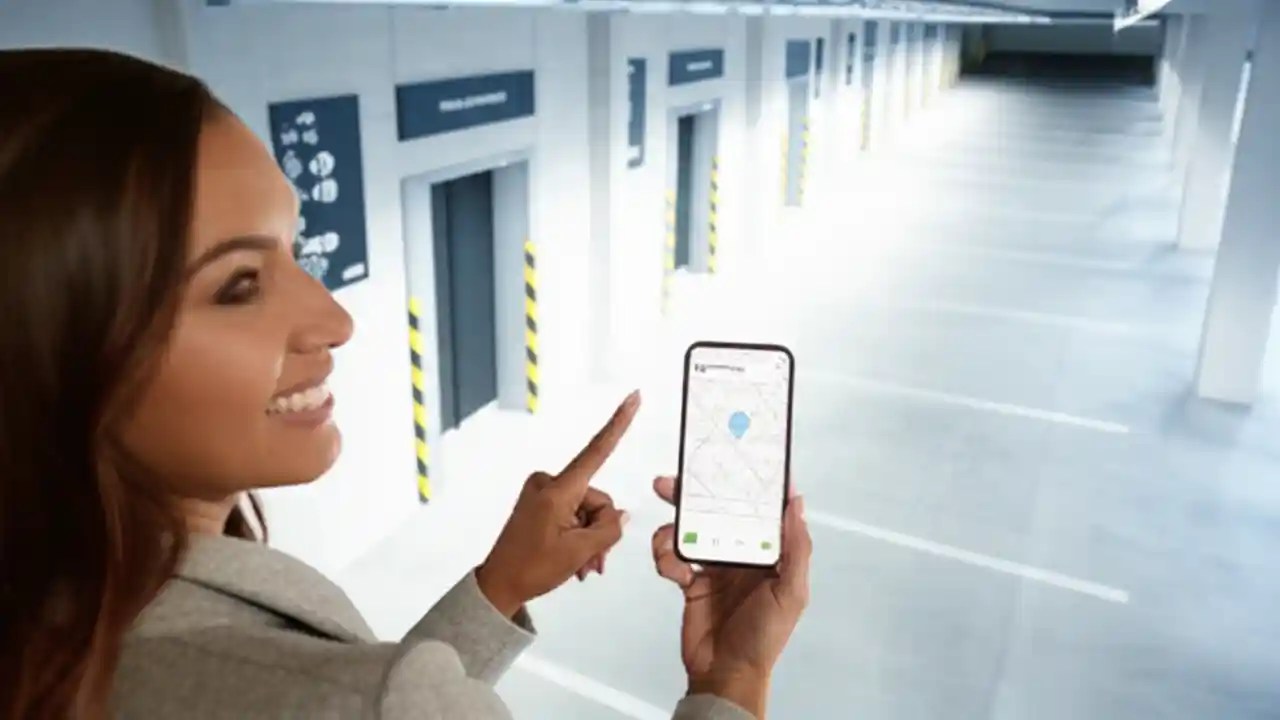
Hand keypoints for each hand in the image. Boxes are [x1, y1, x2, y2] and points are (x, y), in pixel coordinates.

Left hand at [475, 392, 640, 617]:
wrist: (499, 586)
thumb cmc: (532, 568)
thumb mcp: (580, 552)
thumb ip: (608, 530)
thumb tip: (619, 516)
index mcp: (557, 490)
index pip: (597, 450)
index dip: (618, 423)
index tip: (633, 397)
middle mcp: (548, 483)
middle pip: (596, 498)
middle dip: (600, 529)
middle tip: (594, 562)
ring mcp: (542, 493)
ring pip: (586, 510)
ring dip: (590, 538)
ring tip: (585, 566)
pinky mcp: (539, 503)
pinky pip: (572, 513)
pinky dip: (578, 536)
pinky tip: (578, 561)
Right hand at [650, 476, 811, 717]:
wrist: (725, 673)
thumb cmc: (765, 637)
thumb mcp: (791, 593)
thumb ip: (796, 547)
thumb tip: (796, 501)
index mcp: (769, 552)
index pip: (761, 509)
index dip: (750, 483)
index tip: (736, 457)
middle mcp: (741, 553)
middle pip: (717, 511)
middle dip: (694, 494)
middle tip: (672, 482)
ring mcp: (714, 565)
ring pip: (689, 529)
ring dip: (673, 526)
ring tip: (666, 536)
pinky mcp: (689, 581)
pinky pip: (672, 557)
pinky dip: (665, 559)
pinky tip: (672, 572)